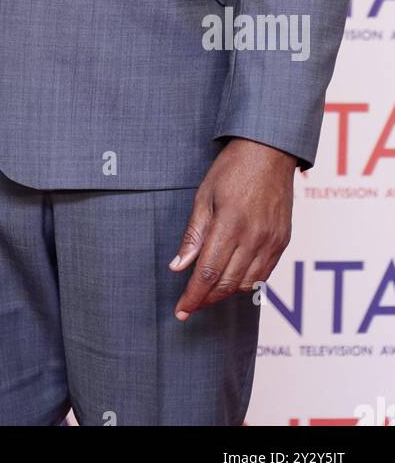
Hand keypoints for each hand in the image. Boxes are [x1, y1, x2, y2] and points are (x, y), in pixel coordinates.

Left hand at [169, 138, 296, 319]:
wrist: (269, 152)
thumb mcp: (204, 196)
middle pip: (226, 283)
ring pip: (246, 284)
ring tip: (207, 293)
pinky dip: (245, 283)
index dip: (193, 295)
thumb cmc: (233, 169)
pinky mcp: (283, 241)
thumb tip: (178, 265)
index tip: (181, 310)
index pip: (208, 272)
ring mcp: (272, 241)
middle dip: (205, 299)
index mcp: (231, 224)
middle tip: (190, 304)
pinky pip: (264, 274)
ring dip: (224, 293)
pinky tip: (232, 279)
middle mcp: (254, 237)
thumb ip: (193, 234)